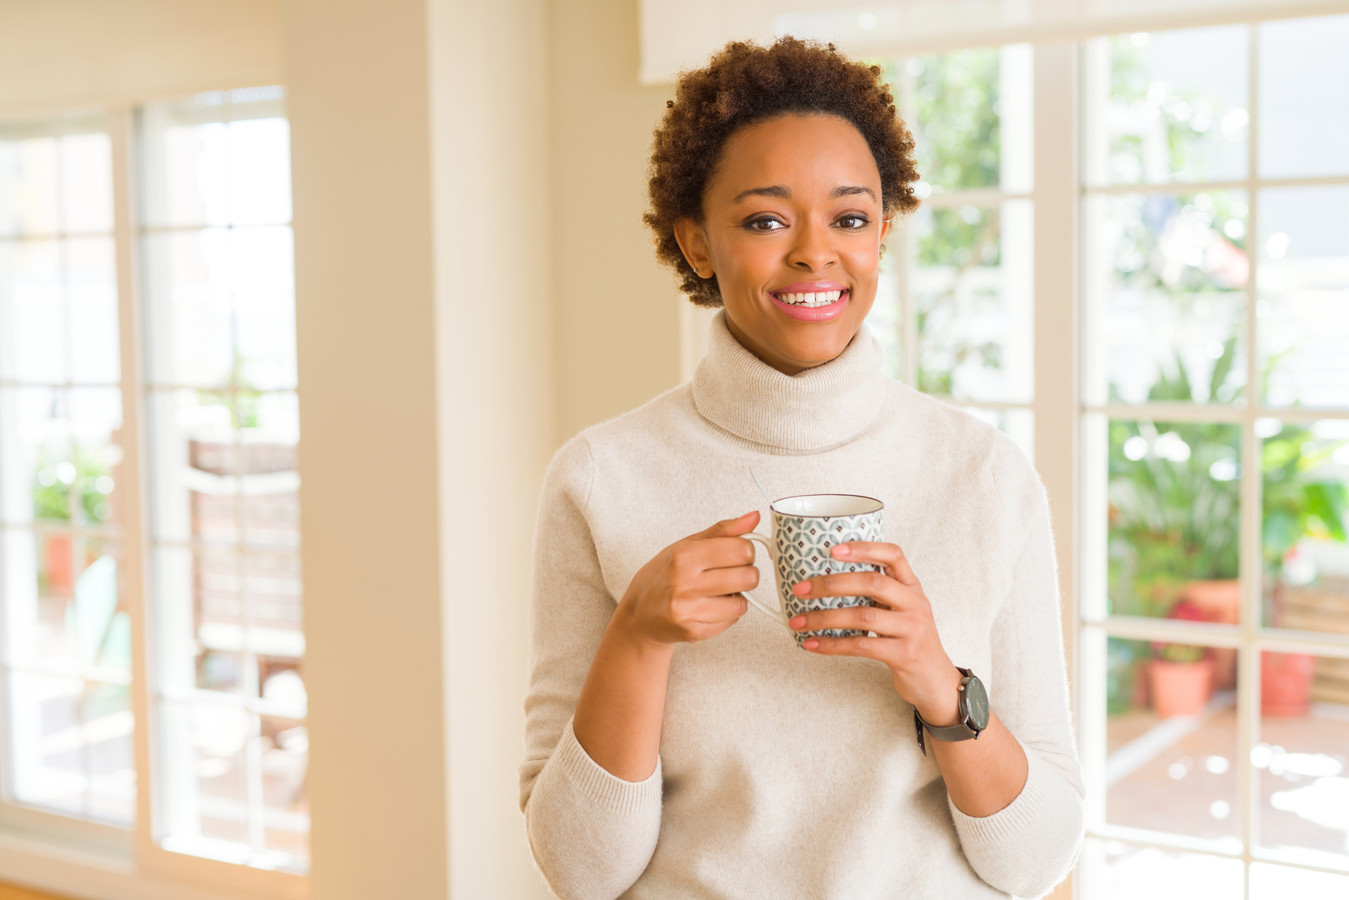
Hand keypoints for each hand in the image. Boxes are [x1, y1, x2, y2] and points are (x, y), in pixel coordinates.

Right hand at [616, 511, 761, 647]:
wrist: (639, 613)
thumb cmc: (663, 575)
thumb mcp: (687, 545)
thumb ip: (723, 531)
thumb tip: (754, 517)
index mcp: (684, 556)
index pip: (741, 550)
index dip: (746, 551)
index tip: (737, 553)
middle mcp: (684, 584)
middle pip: (748, 578)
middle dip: (746, 574)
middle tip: (730, 573)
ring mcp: (689, 611)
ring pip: (742, 603)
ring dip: (736, 597)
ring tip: (717, 592)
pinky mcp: (694, 632)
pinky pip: (732, 621)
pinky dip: (727, 613)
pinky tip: (709, 606)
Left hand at [787, 541, 962, 724]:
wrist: (935, 681)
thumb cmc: (909, 640)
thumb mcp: (901, 610)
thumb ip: (877, 594)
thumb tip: (825, 582)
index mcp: (912, 586)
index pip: (893, 555)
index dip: (863, 548)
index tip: (832, 550)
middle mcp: (915, 603)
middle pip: (872, 583)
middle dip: (831, 584)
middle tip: (800, 590)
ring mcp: (912, 629)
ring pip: (863, 616)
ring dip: (824, 618)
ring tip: (798, 621)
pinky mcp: (904, 654)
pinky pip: (862, 645)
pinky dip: (832, 644)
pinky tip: (812, 644)